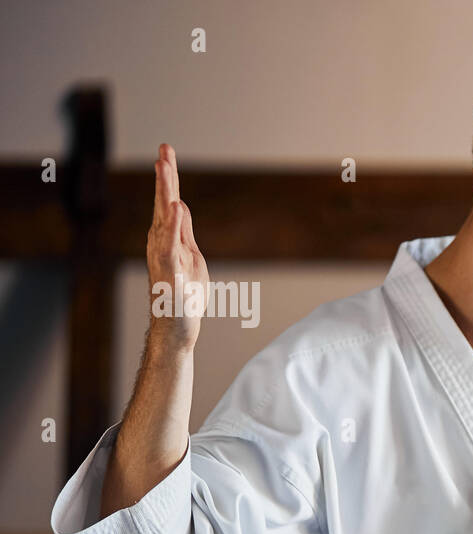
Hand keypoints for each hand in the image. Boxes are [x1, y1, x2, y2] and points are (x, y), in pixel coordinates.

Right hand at [146, 143, 208, 350]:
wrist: (178, 327)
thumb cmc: (184, 295)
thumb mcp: (190, 256)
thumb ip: (184, 232)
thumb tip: (179, 204)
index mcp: (169, 238)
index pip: (169, 202)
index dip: (168, 177)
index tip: (165, 151)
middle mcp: (161, 243)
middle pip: (164, 203)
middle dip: (165, 175)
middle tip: (164, 148)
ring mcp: (163, 256)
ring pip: (163, 218)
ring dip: (164, 192)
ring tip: (164, 166)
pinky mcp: (169, 273)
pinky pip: (169, 246)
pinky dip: (173, 226)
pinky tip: (176, 207)